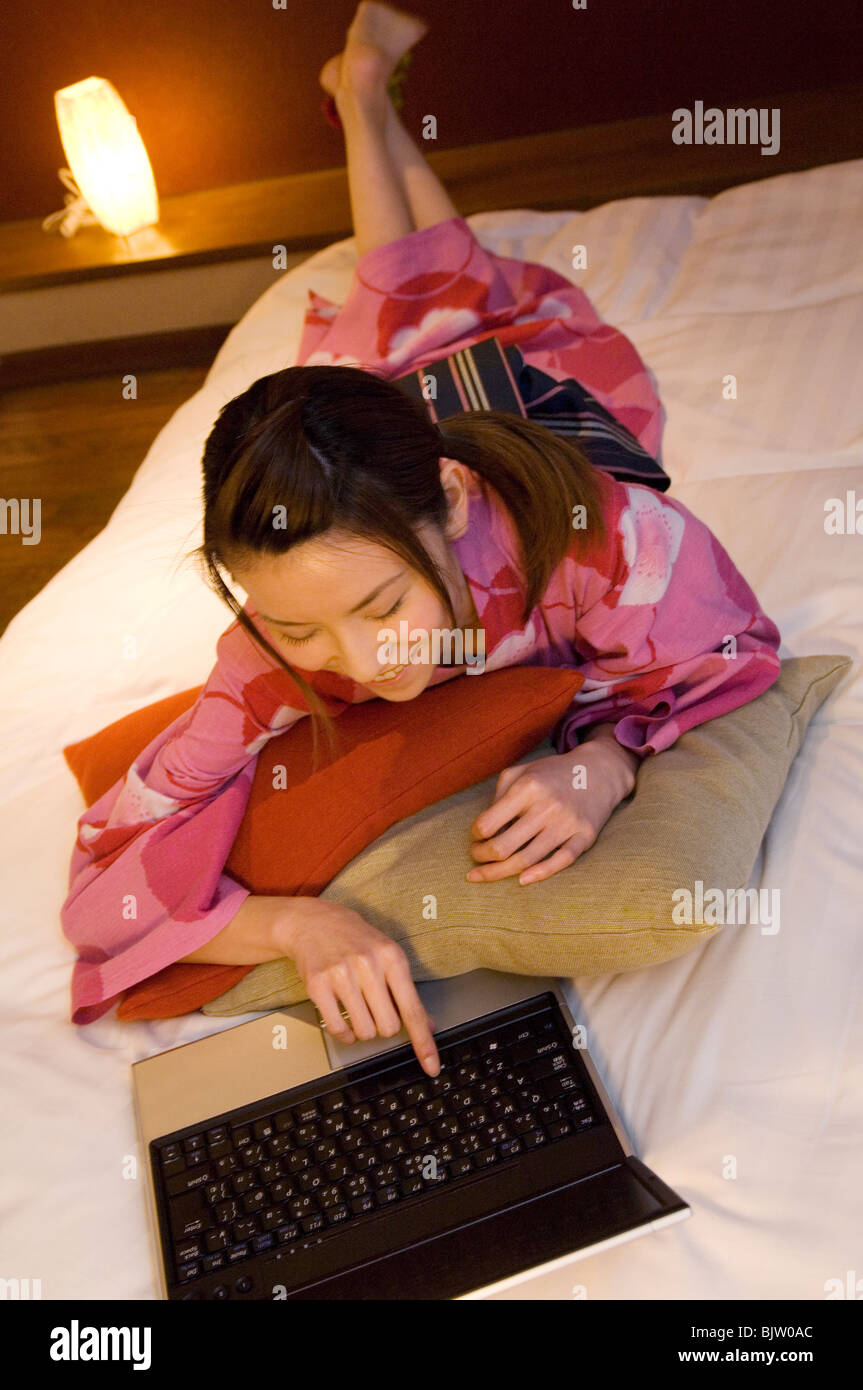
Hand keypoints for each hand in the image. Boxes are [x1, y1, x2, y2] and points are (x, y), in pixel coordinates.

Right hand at [273, 899, 439, 1075]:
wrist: (313, 921)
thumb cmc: (355, 940)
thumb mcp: (388, 955)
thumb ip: (407, 991)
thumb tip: (428, 1025)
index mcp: (392, 957)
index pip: (413, 1010)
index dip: (424, 1043)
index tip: (431, 1067)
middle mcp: (368, 964)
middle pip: (389, 1026)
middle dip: (385, 1027)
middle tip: (376, 1011)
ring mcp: (342, 974)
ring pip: (365, 1031)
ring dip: (364, 1030)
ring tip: (359, 1010)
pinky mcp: (318, 985)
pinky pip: (339, 1028)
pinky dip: (345, 1034)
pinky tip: (345, 1022)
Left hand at [466, 729, 637, 885]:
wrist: (599, 771)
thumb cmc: (551, 773)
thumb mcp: (520, 771)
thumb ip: (499, 796)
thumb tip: (485, 829)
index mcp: (527, 788)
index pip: (488, 824)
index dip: (475, 834)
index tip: (477, 835)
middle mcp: (547, 806)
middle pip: (503, 847)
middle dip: (482, 857)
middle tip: (476, 856)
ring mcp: (567, 824)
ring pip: (527, 860)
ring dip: (499, 871)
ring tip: (486, 873)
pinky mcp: (585, 836)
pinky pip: (561, 861)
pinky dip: (540, 874)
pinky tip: (522, 880)